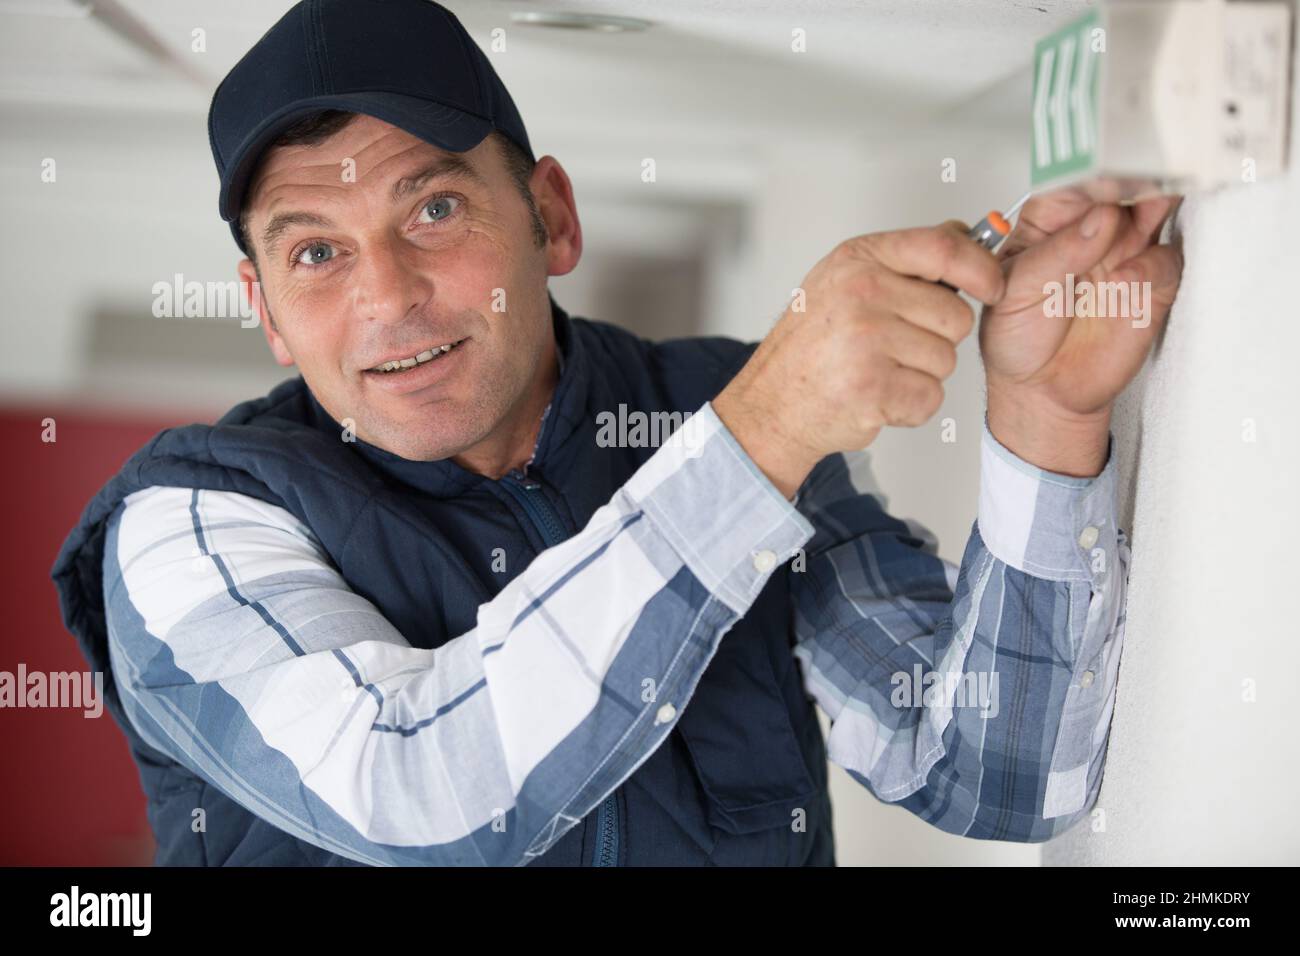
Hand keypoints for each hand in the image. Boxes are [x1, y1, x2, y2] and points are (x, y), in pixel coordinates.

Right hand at [714, 222, 1005, 496]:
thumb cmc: (811, 346)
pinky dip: (910, 406)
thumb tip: (969, 236)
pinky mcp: (872, 388)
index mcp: (858, 260)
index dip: (983, 269)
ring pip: (946, 360)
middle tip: (893, 346)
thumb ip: (905, 259)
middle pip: (955, 316)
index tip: (992, 287)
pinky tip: (877, 397)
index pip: (945, 248)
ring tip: (878, 371)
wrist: (771, 404)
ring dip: (921, 375)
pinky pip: (930, 397)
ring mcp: (865, 340)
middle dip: (937, 339)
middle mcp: (860, 293)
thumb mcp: (845, 279)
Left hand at [980, 188, 1183, 475]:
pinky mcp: (1150, 283)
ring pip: (1154, 208)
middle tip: (1130, 180)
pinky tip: (1125, 278)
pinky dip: (1151, 264)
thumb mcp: (1015, 295)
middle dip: (1129, 175)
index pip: (1072, 180)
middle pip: (1121, 183)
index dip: (1088, 172)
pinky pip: (1165, 260)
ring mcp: (1124, 251)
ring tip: (1141, 211)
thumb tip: (1099, 217)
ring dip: (1154, 203)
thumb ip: (1055, 255)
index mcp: (1047, 221)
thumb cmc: (1017, 338)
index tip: (1098, 172)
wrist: (1042, 390)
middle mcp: (1091, 227)